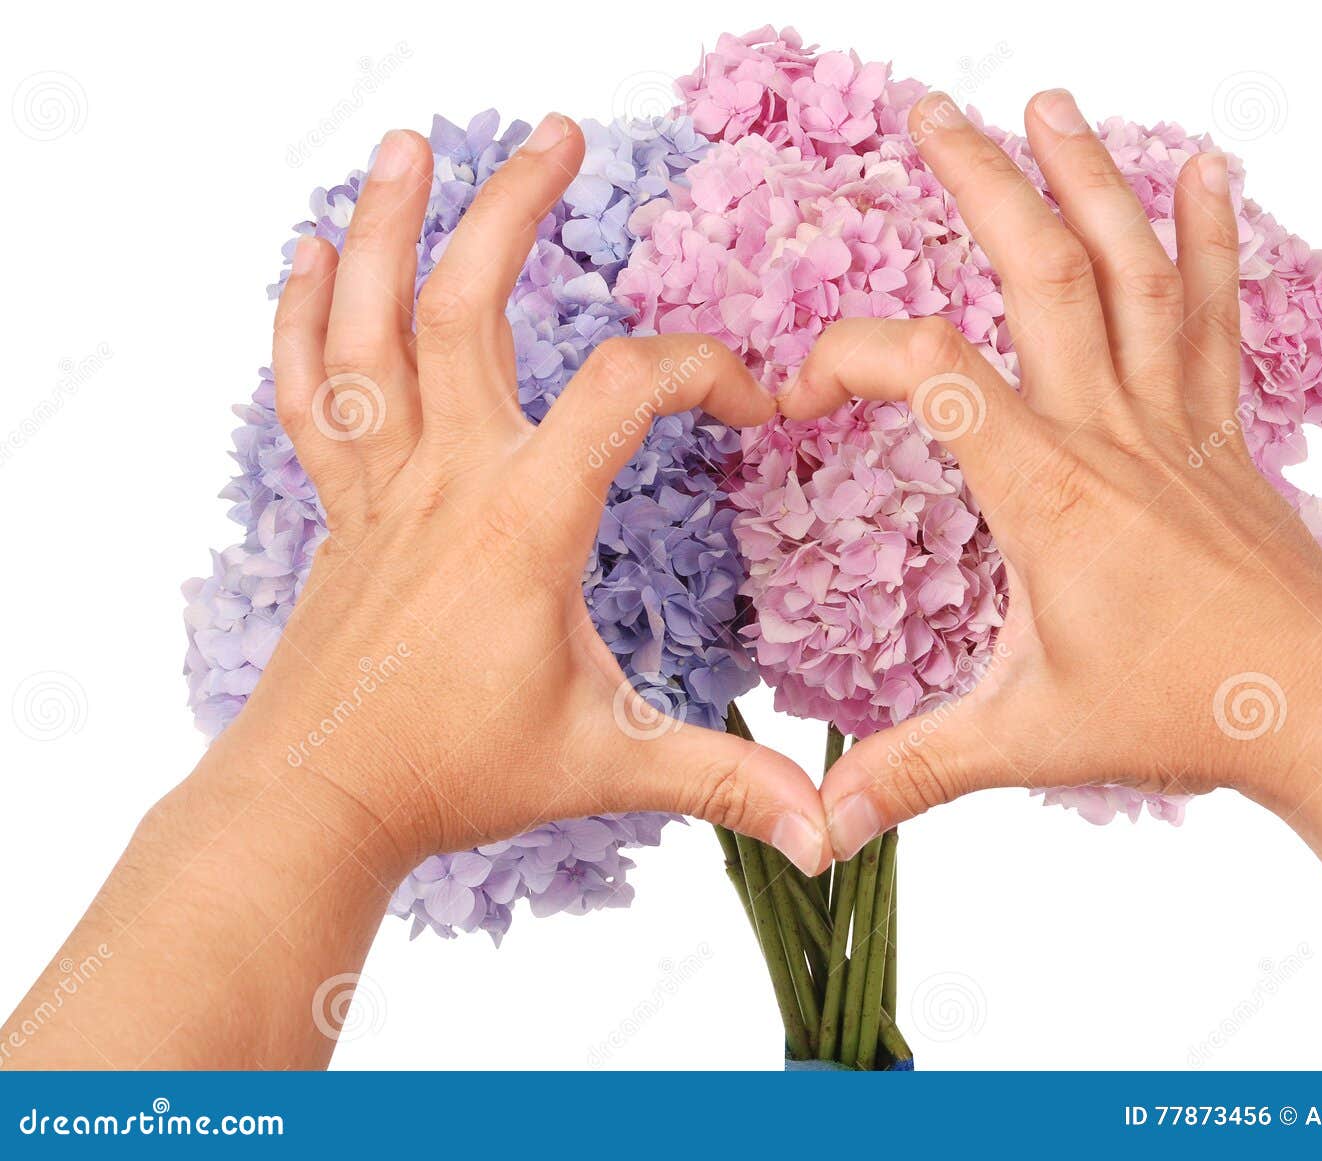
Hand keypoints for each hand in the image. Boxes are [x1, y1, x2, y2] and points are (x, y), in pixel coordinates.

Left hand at [213, 118, 828, 876]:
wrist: (319, 799)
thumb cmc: (458, 776)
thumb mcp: (610, 766)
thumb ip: (726, 782)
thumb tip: (831, 831)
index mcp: (526, 521)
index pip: (624, 389)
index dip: (702, 370)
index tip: (751, 402)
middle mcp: (446, 478)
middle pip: (470, 307)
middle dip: (513, 209)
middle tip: (558, 134)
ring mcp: (382, 485)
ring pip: (371, 328)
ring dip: (390, 229)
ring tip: (413, 146)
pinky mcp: (345, 505)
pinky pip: (313, 392)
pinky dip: (304, 317)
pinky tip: (312, 256)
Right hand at [783, 90, 1321, 857]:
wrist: (1321, 704)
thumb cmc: (1181, 713)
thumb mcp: (1026, 738)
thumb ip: (912, 772)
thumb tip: (816, 831)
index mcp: (1045, 491)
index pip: (930, 373)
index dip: (852, 355)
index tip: (802, 386)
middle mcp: (1108, 431)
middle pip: (1042, 273)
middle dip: (983, 183)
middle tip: (933, 113)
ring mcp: (1172, 422)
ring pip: (1130, 271)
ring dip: (1088, 180)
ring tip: (1052, 106)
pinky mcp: (1218, 434)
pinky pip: (1213, 316)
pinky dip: (1209, 238)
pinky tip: (1207, 172)